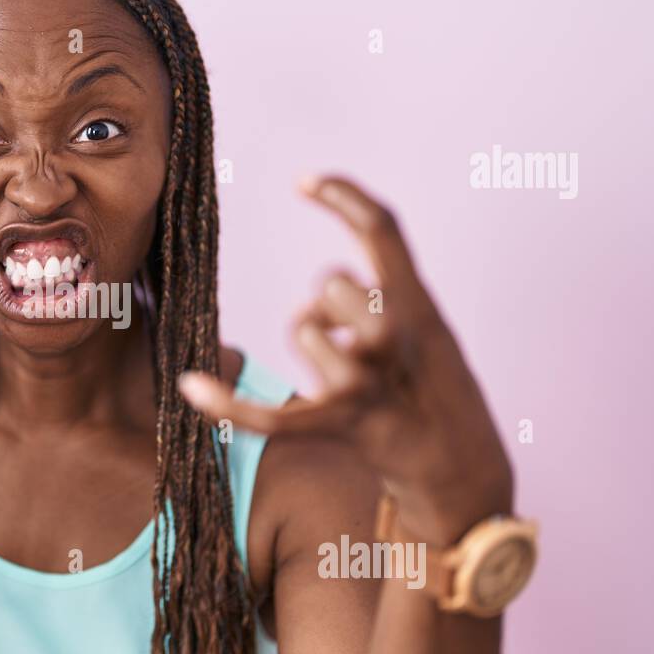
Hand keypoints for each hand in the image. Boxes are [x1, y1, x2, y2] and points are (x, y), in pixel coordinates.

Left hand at [178, 175, 512, 545]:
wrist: (464, 471)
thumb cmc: (433, 395)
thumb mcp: (426, 333)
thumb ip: (377, 301)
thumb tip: (312, 304)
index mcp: (420, 304)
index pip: (382, 229)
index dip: (344, 196)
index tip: (303, 181)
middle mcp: (398, 334)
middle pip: (331, 282)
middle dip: (323, 303)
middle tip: (345, 339)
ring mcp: (371, 380)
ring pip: (304, 329)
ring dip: (310, 346)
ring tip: (343, 377)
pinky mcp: (346, 424)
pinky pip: (274, 412)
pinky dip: (229, 405)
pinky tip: (189, 388)